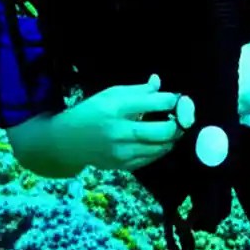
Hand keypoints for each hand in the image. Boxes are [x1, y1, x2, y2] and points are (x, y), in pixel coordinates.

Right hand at [59, 75, 184, 170]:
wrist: (68, 142)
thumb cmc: (91, 112)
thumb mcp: (110, 94)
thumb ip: (138, 90)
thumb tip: (159, 83)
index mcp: (116, 108)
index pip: (155, 103)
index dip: (172, 100)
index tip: (176, 99)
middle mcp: (120, 131)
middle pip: (164, 131)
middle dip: (178, 123)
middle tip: (181, 117)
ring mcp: (122, 152)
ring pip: (161, 147)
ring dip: (172, 137)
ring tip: (172, 128)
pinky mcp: (123, 166)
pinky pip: (151, 158)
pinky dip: (160, 149)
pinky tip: (160, 141)